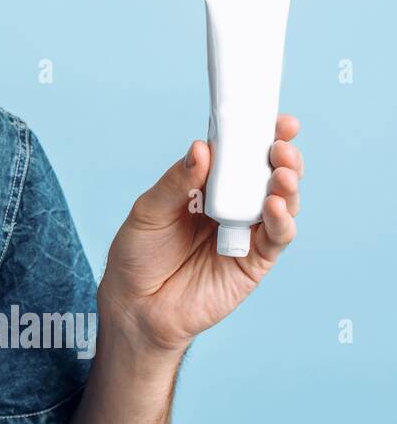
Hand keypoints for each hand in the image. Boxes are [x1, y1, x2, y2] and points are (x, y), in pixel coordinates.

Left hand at [98, 113, 303, 356]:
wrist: (135, 305)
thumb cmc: (137, 254)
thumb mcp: (149, 211)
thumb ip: (177, 182)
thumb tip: (202, 148)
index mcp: (206, 186)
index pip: (238, 154)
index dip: (258, 135)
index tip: (275, 118)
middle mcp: (231, 205)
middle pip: (266, 174)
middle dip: (281, 155)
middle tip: (280, 143)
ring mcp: (246, 232)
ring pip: (282, 202)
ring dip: (287, 183)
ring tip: (282, 171)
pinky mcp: (254, 261)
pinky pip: (278, 237)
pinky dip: (282, 220)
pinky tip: (275, 205)